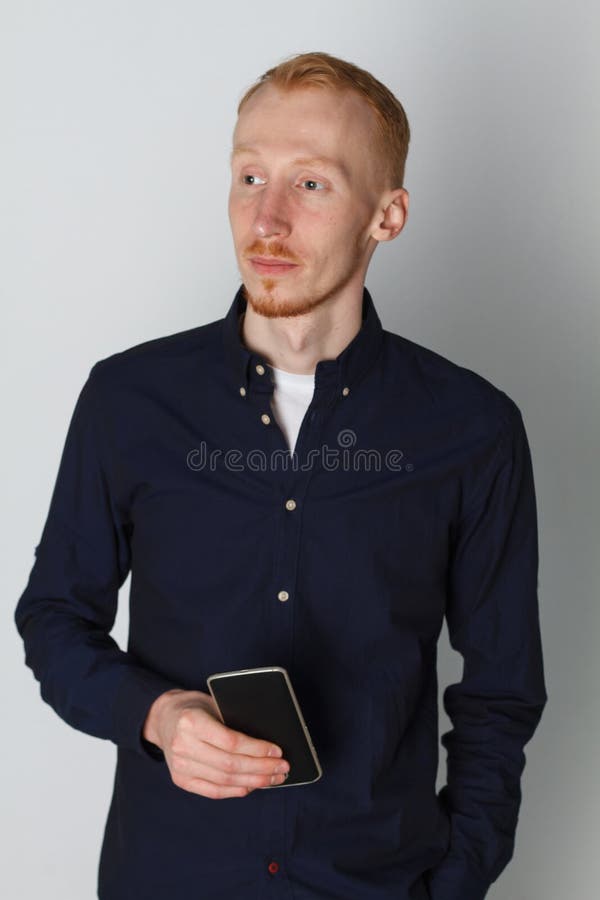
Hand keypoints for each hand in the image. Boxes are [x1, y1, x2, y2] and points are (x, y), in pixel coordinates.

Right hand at [142, 688, 289, 798]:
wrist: (163, 718)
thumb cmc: (194, 708)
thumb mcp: (212, 704)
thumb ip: (233, 722)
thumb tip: (268, 744)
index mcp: (192, 721)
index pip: (231, 741)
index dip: (257, 749)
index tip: (277, 751)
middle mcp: (183, 745)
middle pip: (230, 765)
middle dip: (261, 768)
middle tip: (282, 767)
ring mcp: (180, 766)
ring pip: (224, 780)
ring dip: (253, 781)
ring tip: (273, 778)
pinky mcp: (180, 780)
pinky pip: (213, 791)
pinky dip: (236, 790)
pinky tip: (251, 786)